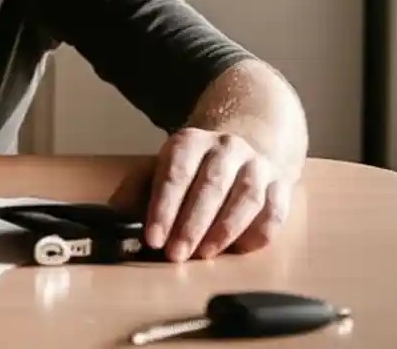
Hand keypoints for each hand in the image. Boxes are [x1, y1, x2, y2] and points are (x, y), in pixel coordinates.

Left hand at [109, 127, 290, 261]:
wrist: (243, 144)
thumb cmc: (194, 168)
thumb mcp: (160, 168)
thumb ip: (137, 189)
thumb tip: (116, 214)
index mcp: (190, 142)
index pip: (175, 174)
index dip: (163, 208)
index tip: (152, 237)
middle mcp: (227, 148)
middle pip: (211, 186)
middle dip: (191, 224)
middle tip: (175, 254)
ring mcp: (257, 165)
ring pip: (245, 197)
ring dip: (224, 230)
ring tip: (205, 254)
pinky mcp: (281, 185)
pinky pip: (274, 210)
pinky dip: (258, 232)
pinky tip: (239, 249)